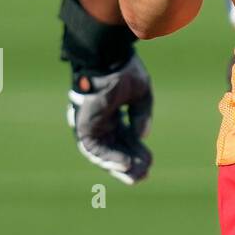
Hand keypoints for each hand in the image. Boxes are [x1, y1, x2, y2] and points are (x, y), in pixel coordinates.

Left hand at [67, 54, 152, 184]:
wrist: (109, 58)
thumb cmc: (125, 71)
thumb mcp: (141, 94)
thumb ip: (141, 115)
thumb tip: (142, 136)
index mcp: (113, 111)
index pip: (125, 137)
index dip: (137, 150)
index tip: (149, 162)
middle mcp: (102, 120)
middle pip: (115, 148)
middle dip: (129, 162)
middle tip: (143, 175)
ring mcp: (92, 123)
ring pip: (104, 152)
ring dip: (118, 165)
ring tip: (136, 175)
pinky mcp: (84, 125)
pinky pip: (94, 148)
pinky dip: (108, 158)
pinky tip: (124, 165)